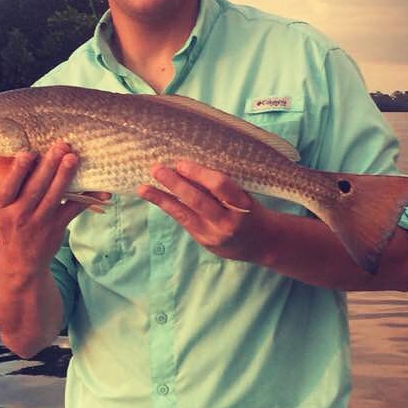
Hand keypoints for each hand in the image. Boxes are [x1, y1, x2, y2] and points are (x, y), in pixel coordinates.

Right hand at [0, 142, 107, 272]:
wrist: (20, 260)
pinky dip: (88, 198)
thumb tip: (34, 153)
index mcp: (1, 204)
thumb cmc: (12, 223)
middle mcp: (18, 213)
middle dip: (49, 165)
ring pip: (55, 196)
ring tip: (73, 158)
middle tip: (60, 147)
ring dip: (65, 176)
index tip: (28, 154)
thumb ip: (13, 184)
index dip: (18, 170)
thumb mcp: (3, 206)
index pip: (8, 185)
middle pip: (35, 187)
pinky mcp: (57, 227)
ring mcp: (39, 221)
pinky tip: (100, 189)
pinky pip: (74, 209)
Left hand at [138, 160, 267, 262]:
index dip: (199, 174)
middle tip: (157, 169)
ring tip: (143, 187)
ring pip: (184, 213)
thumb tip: (190, 164)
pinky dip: (168, 206)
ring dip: (162, 198)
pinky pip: (183, 220)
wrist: (264, 244)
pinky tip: (154, 197)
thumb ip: (223, 186)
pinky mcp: (203, 241)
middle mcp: (228, 222)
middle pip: (198, 200)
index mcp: (243, 205)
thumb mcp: (245, 195)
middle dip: (175, 184)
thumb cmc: (252, 210)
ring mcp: (214, 234)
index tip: (181, 163)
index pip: (221, 186)